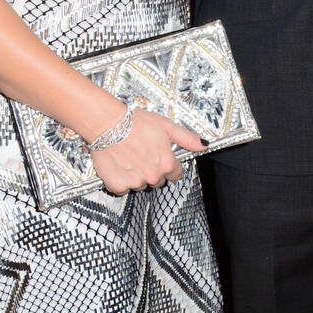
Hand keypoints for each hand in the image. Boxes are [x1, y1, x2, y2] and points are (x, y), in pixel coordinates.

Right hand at [89, 109, 206, 194]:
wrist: (108, 125)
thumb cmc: (137, 123)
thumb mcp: (167, 126)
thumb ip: (187, 139)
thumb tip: (204, 145)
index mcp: (167, 163)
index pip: (175, 174)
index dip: (170, 166)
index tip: (161, 158)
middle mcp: (153, 176)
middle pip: (158, 180)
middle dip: (154, 170)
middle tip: (143, 154)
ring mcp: (135, 182)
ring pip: (141, 184)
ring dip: (138, 175)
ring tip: (130, 158)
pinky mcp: (118, 185)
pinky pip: (123, 188)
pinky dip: (122, 180)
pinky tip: (120, 165)